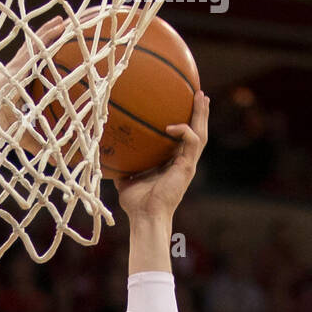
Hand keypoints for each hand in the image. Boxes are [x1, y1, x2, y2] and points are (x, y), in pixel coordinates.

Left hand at [116, 90, 208, 220]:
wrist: (146, 216)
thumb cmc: (137, 204)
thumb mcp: (127, 180)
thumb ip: (123, 167)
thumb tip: (110, 156)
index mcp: (173, 164)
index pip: (184, 139)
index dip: (186, 123)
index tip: (184, 106)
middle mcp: (183, 162)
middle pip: (197, 132)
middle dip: (200, 113)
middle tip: (200, 95)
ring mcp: (187, 164)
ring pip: (201, 134)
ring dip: (201, 115)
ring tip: (201, 97)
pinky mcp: (187, 167)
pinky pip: (191, 142)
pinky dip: (184, 131)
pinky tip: (172, 126)